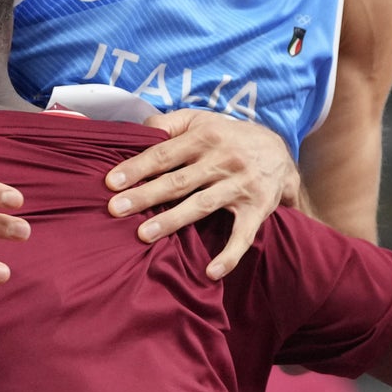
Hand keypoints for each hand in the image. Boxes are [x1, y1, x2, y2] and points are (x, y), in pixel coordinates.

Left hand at [104, 109, 298, 278]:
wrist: (280, 152)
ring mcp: (240, 185)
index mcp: (205, 137)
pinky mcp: (257, 209)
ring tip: (143, 234)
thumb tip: (137, 130)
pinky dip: (229, 254)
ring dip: (173, 220)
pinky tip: (211, 272)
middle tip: (116, 209)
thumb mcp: (201, 120)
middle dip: (146, 195)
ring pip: (202, 205)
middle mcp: (223, 160)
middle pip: (178, 180)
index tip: (111, 182)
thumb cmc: (228, 137)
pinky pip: (243, 235)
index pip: (164, 154)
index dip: (137, 167)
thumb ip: (169, 123)